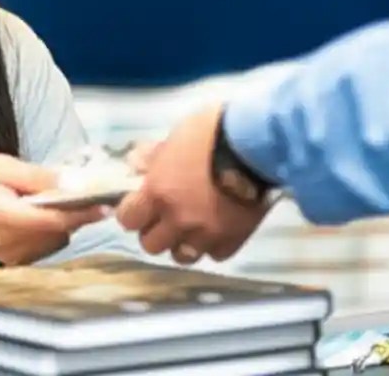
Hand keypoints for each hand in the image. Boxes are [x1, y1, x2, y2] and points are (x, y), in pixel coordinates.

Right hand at [0, 154, 106, 264]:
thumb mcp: (4, 165)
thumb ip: (38, 177)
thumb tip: (73, 184)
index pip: (47, 220)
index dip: (79, 214)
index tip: (105, 205)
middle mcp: (2, 242)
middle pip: (55, 233)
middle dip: (75, 214)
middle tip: (87, 194)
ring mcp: (7, 256)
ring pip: (55, 241)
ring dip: (65, 223)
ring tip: (58, 201)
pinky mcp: (13, 261)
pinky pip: (46, 247)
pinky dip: (54, 231)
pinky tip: (45, 215)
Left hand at [115, 104, 271, 263]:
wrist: (259, 145)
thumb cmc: (214, 132)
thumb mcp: (178, 134)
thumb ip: (154, 155)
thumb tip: (135, 165)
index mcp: (158, 192)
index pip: (128, 219)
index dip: (132, 213)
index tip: (140, 205)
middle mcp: (177, 219)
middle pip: (151, 244)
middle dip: (155, 230)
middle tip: (165, 216)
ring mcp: (206, 233)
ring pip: (181, 256)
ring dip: (182, 243)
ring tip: (190, 227)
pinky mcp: (233, 239)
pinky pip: (214, 254)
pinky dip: (212, 245)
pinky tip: (216, 229)